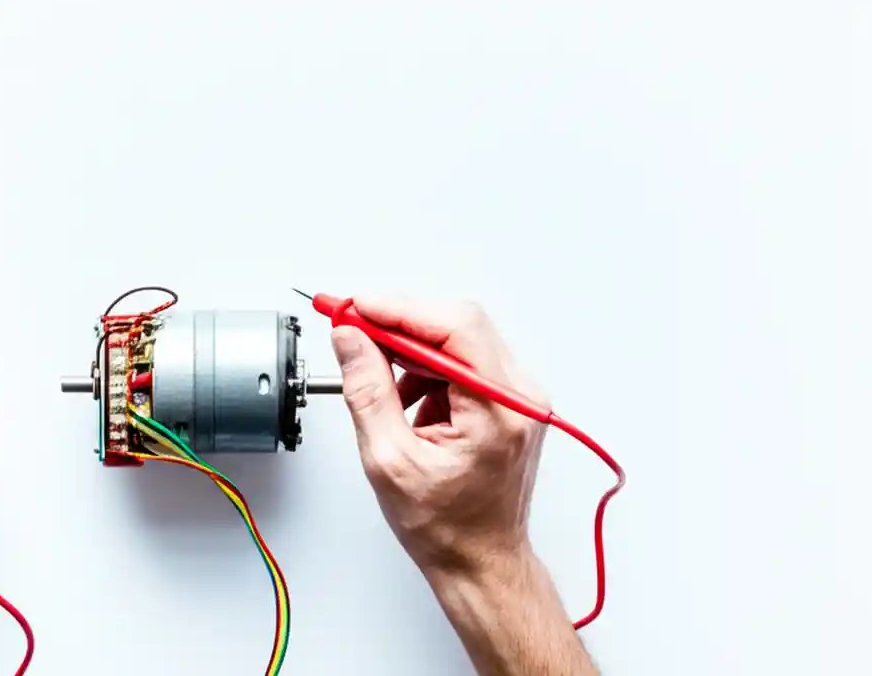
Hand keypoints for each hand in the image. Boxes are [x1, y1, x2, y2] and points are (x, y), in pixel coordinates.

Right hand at [331, 298, 547, 572]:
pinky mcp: (510, 402)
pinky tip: (410, 406)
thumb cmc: (446, 527)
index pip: (454, 327)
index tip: (356, 309)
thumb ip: (368, 390)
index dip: (399, 309)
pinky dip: (429, 372)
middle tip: (356, 334)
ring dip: (413, 354)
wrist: (480, 561)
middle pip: (459, 325)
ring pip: (459, 341)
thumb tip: (351, 339)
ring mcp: (520, 398)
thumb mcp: (389, 459)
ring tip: (388, 396)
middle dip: (401, 326)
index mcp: (498, 411)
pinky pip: (465, 362)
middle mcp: (520, 397)